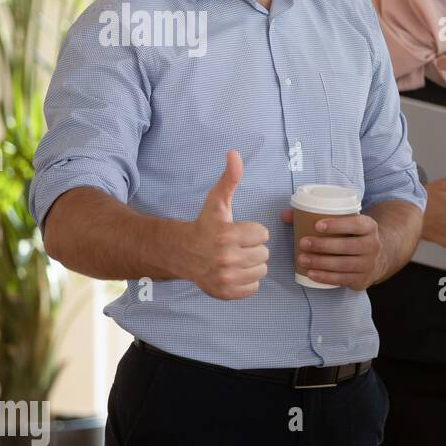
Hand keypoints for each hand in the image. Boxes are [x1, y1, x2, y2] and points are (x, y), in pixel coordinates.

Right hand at [184, 150, 268, 299]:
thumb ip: (229, 179)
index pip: (263, 233)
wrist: (180, 253)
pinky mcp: (225, 293)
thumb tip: (234, 153)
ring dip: (251, 264)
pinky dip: (246, 281)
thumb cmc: (204, 226)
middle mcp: (226, 259)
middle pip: (264, 253)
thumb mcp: (216, 202)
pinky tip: (232, 272)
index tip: (236, 231)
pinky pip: (254, 288)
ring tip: (234, 258)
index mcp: (226, 236)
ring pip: (261, 270)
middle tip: (235, 245)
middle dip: (252, 248)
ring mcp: (225, 278)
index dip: (252, 231)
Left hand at [278, 206, 382, 290]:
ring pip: (343, 264)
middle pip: (348, 246)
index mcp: (369, 226)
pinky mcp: (362, 280)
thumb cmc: (351, 236)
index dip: (337, 225)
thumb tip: (285, 215)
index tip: (317, 225)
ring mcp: (369, 264)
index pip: (356, 224)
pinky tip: (311, 273)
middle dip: (323, 245)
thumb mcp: (344, 223)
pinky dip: (325, 277)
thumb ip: (315, 216)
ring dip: (321, 262)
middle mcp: (373, 245)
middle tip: (303, 243)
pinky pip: (342, 279)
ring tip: (302, 259)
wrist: (375, 258)